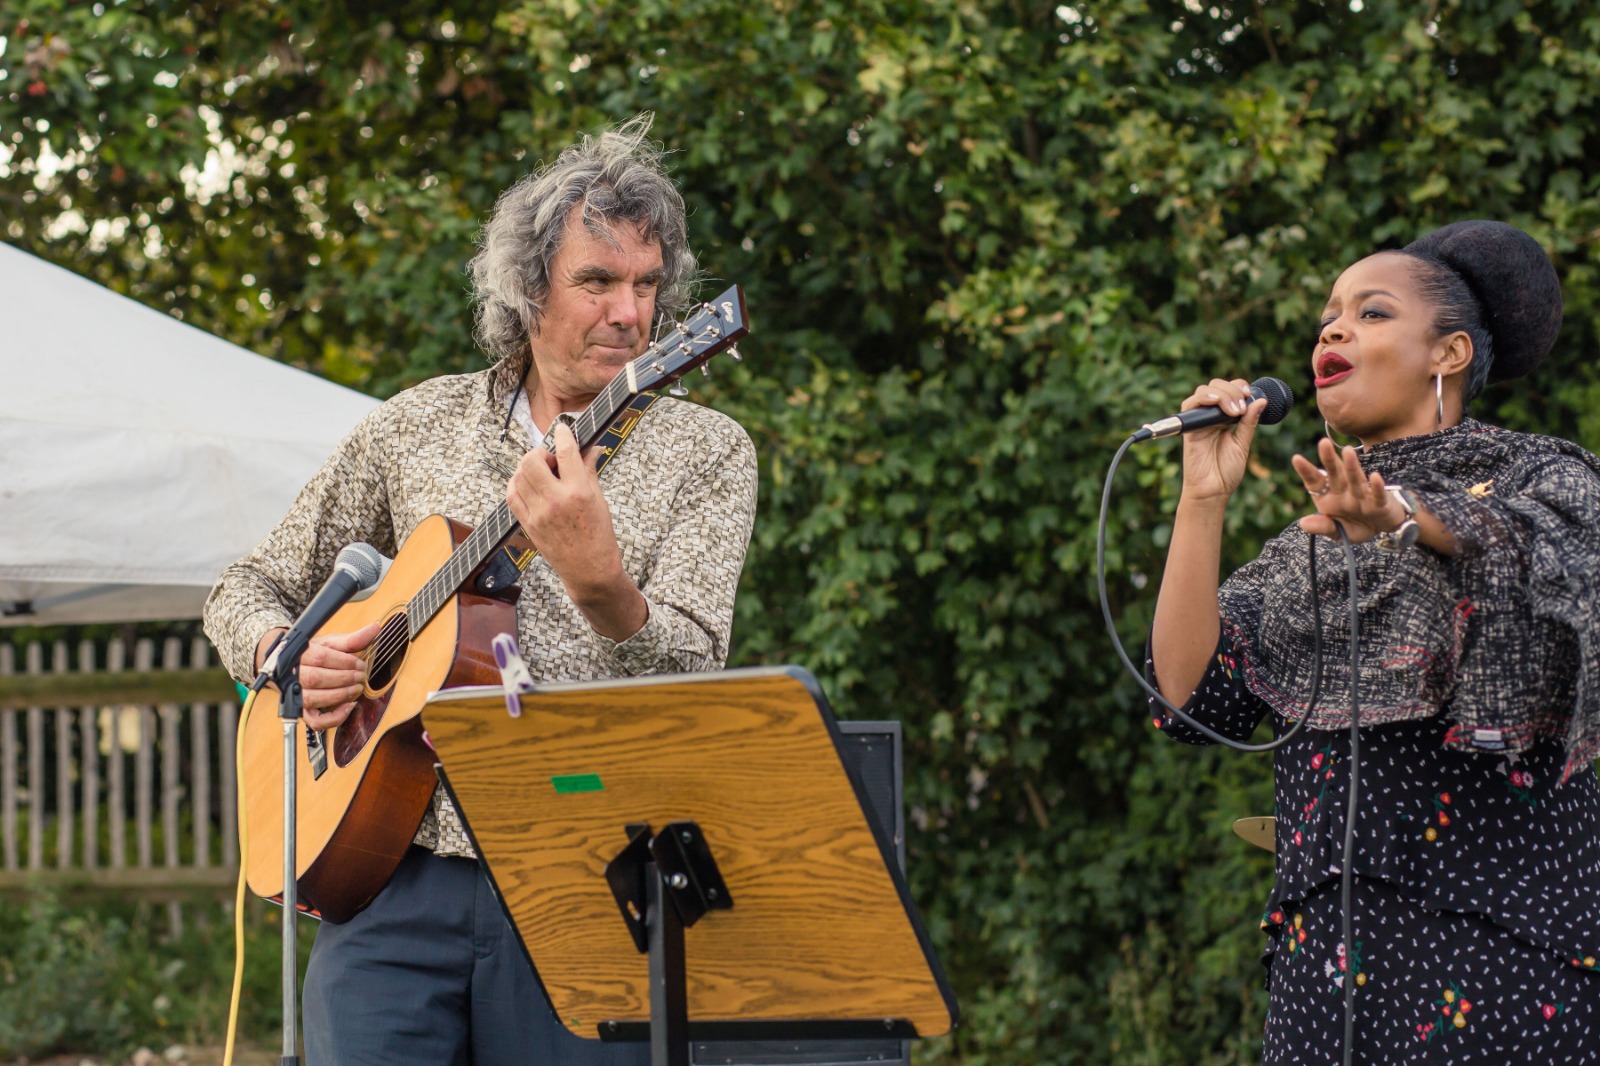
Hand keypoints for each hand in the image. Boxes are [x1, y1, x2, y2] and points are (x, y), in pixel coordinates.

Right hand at [254, 622, 380, 729]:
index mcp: (299, 654)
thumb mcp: (331, 644)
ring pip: (312, 699)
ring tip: (357, 689)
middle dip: (344, 678)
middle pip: (316, 678)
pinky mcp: (302, 711)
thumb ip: (352, 639)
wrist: (291, 667)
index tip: (360, 664)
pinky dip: (333, 717)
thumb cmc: (313, 654)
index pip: (320, 657)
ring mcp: (294, 695)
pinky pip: (314, 721)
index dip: (344, 662)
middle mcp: (292, 675)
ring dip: (339, 695)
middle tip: (361, 676)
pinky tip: (348, 707)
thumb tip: (375, 628)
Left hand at [505, 423, 647, 640]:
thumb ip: (589, 470)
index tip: (563, 428)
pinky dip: (516, 484)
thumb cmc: (599, 536)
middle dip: (539, 452)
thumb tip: (590, 447)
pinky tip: (528, 484)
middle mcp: (556, 501)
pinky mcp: (527, 524)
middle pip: (532, 460)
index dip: (563, 434)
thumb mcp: (599, 500)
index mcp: (579, 492)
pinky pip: (511, 495)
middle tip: (550, 460)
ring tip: (541, 473)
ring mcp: (538, 513)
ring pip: (519, 476)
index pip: (566, 452)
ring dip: (527, 467)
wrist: (589, 570)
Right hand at [1177, 378, 1267, 503]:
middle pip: (1217, 386)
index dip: (1239, 387)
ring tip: (1234, 411)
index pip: (1229, 391)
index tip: (1250, 395)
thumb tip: (1261, 401)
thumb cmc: (1226, 472)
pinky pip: (1190, 405)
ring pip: (1204, 390)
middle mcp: (1210, 417)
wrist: (1213, 491)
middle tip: (1242, 407)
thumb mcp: (1243, 444)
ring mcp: (1199, 421)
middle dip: (1233, 390)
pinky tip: (1217, 403)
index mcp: (1224, 419)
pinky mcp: (1189, 428)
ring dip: (1222, 394)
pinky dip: (1204, 398)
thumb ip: (1249, 423)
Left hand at [1291, 437, 1406, 543]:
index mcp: (1329, 497)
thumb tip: (1303, 523)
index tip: (1296, 458)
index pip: (1316, 482)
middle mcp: (1344, 491)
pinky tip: (1375, 477)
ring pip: (1356, 478)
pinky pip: (1377, 494)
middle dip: (1329, 458)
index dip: (1306, 471)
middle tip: (1323, 443)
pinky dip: (1377, 487)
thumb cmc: (1357, 525)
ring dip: (1352, 466)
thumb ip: (1323, 527)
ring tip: (1348, 451)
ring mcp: (1362, 495)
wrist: (1384, 529)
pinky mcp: (1380, 502)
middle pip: (1335, 473)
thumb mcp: (1338, 532)